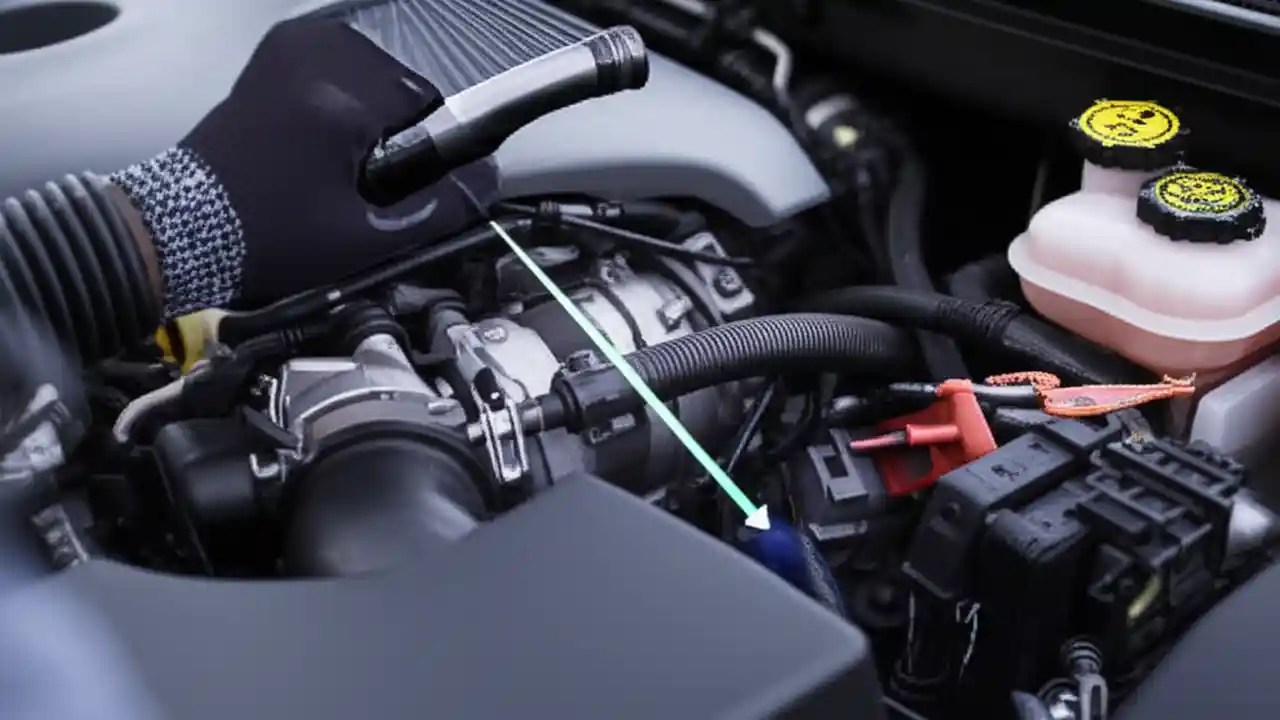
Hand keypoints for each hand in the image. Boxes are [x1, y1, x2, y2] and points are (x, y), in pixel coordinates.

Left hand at [112, 16, 498, 316]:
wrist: (185, 228)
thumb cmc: (267, 237)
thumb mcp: (363, 239)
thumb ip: (437, 210)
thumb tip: (486, 182)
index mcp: (337, 99)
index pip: (427, 104)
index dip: (423, 151)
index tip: (391, 183)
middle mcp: (314, 57)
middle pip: (401, 84)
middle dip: (395, 128)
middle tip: (355, 176)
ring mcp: (289, 49)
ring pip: (374, 71)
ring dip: (372, 110)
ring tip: (335, 157)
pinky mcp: (273, 54)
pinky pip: (339, 63)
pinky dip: (343, 94)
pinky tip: (321, 135)